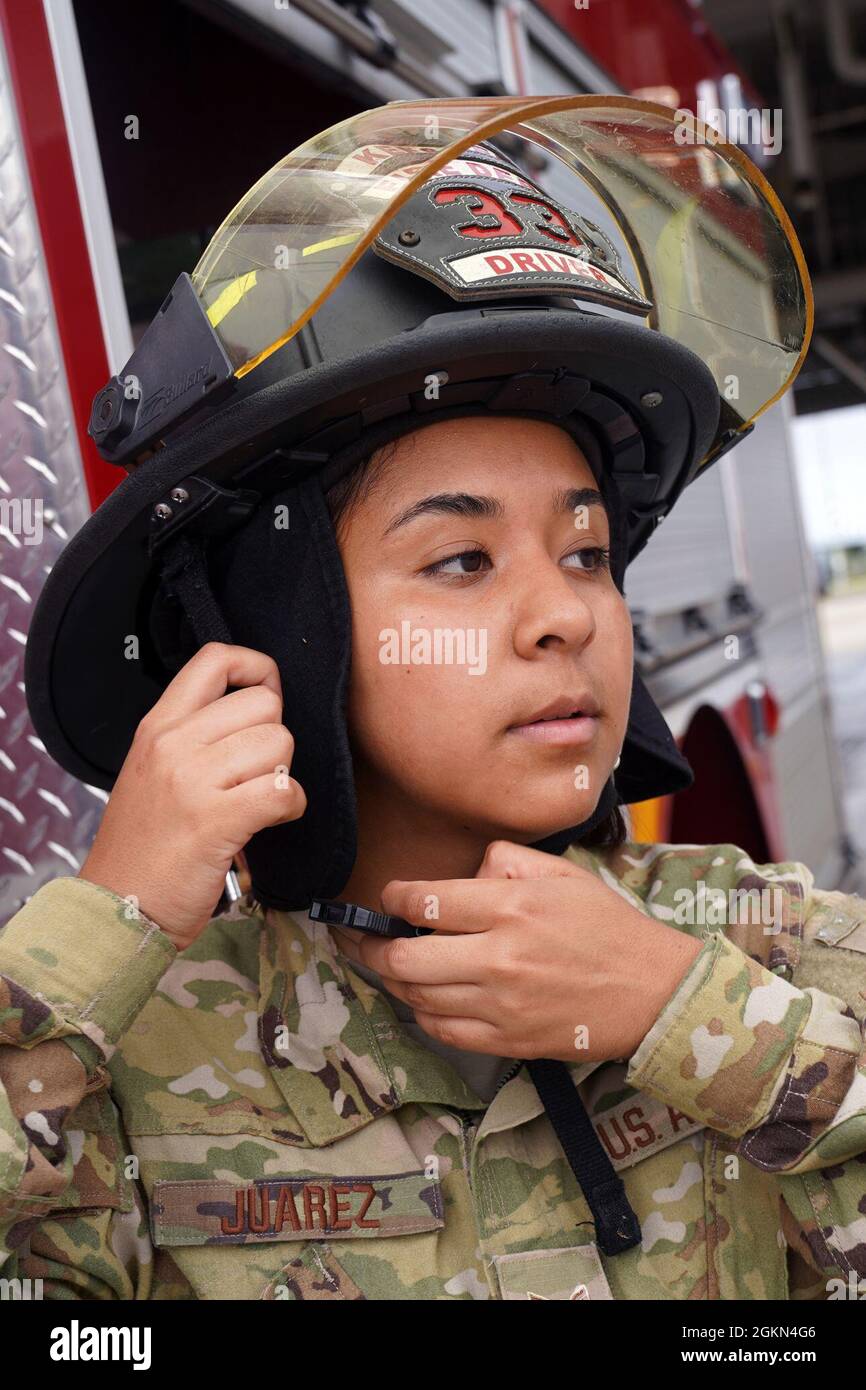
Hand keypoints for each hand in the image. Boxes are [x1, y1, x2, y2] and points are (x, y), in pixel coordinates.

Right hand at [78, 642, 306, 950]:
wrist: (116, 909)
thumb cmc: (143, 847)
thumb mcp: (151, 772)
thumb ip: (193, 737)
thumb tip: (255, 712)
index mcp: (157, 726)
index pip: (216, 658)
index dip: (257, 670)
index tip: (264, 701)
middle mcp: (173, 744)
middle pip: (263, 704)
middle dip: (274, 739)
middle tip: (254, 774)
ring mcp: (193, 780)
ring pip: (280, 743)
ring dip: (282, 775)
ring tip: (256, 802)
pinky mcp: (216, 820)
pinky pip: (285, 790)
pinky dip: (292, 806)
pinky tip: (270, 821)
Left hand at [332, 839, 703, 1062]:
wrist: (653, 992)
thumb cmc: (607, 927)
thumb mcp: (562, 873)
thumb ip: (506, 862)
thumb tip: (464, 873)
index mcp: (511, 907)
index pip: (424, 901)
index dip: (392, 898)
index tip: (387, 897)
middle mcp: (500, 957)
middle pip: (405, 958)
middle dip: (370, 946)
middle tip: (360, 937)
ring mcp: (501, 1005)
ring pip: (417, 996)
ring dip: (394, 979)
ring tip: (388, 964)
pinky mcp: (508, 1041)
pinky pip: (442, 1030)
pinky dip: (424, 1012)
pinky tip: (426, 996)